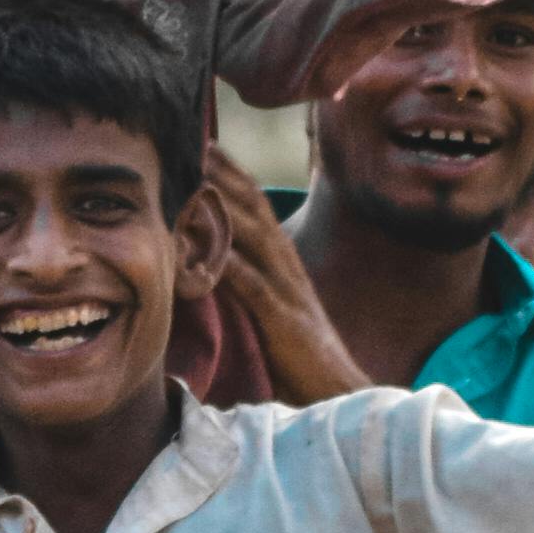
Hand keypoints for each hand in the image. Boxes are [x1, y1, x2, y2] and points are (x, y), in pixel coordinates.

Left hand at [200, 147, 367, 403]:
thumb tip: (216, 269)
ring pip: (252, 236)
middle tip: (194, 139)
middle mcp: (287, 265)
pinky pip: (252, 286)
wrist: (339, 394)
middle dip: (224, 173)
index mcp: (284, 262)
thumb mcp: (273, 310)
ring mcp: (287, 289)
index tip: (203, 143)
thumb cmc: (301, 359)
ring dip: (222, 205)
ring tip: (193, 177)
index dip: (231, 173)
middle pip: (254, 207)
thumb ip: (250, 285)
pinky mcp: (283, 319)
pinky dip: (228, 265)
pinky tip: (207, 248)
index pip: (256, 206)